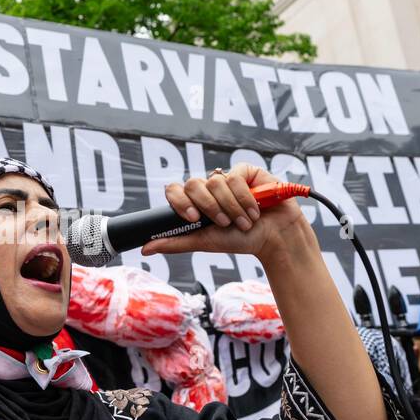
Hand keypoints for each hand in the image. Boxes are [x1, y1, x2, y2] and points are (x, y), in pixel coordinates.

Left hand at [141, 163, 308, 261]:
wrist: (274, 238)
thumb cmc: (241, 240)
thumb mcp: (205, 242)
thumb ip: (176, 242)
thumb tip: (145, 248)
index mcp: (195, 202)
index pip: (174, 190)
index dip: (180, 201)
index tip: (193, 218)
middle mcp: (209, 188)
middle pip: (193, 184)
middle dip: (209, 207)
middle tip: (223, 223)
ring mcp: (227, 178)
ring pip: (216, 182)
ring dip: (231, 207)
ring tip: (243, 222)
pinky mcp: (246, 171)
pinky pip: (236, 176)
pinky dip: (245, 198)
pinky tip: (255, 210)